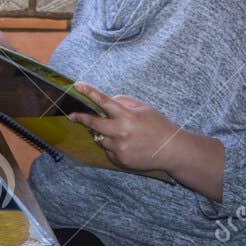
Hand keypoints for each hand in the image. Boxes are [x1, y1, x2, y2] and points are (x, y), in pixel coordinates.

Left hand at [68, 82, 183, 172]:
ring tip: (123, 135)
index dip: (90, 92)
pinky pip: (108, 150)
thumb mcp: (145, 108)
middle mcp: (121, 133)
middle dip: (81, 118)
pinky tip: (128, 145)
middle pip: (93, 124)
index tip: (77, 85)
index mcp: (128, 117)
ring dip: (104, 134)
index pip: (105, 101)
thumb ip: (124, 102)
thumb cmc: (159, 126)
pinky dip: (113, 146)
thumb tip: (107, 101)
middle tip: (72, 115)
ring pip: (100, 138)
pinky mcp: (120, 160)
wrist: (173, 151)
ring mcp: (120, 148)